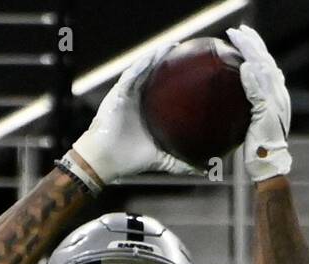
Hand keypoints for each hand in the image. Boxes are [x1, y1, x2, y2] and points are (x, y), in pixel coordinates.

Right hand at [70, 44, 197, 185]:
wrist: (105, 162)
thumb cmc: (128, 160)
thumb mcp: (160, 159)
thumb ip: (180, 163)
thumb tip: (203, 171)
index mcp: (147, 110)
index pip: (163, 88)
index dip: (175, 76)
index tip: (193, 67)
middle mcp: (137, 99)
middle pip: (153, 74)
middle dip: (167, 60)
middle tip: (184, 48)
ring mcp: (126, 95)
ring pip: (142, 70)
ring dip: (155, 56)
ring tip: (171, 46)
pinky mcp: (117, 95)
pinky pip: (130, 77)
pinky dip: (141, 66)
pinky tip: (152, 57)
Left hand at [225, 25, 291, 181]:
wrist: (268, 166)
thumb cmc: (256, 151)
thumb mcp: (248, 127)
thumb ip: (243, 113)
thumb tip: (223, 107)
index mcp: (274, 97)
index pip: (265, 67)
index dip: (255, 50)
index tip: (242, 39)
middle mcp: (278, 95)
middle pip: (266, 61)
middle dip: (253, 43)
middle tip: (238, 31)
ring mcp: (276, 102)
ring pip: (265, 70)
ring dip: (252, 53)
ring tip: (239, 40)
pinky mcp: (270, 112)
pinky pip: (260, 92)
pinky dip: (253, 78)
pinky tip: (243, 67)